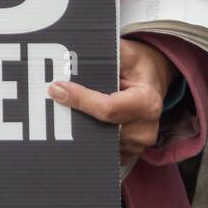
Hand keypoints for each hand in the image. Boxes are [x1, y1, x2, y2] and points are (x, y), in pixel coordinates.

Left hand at [48, 38, 176, 162]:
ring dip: (79, 127)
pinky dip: (88, 138)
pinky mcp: (127, 154)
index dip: (80, 99)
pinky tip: (80, 123)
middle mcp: (145, 128)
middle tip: (55, 98)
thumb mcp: (127, 52)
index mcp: (147, 102)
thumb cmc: (138, 66)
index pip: (108, 108)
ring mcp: (136, 146)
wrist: (152, 82)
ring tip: (66, 109)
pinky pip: (101, 150)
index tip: (57, 89)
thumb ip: (105, 54)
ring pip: (97, 142)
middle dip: (75, 115)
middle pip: (99, 128)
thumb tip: (75, 58)